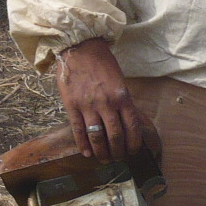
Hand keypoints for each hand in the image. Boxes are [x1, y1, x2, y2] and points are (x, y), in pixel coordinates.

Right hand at [55, 38, 158, 161]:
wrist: (80, 47)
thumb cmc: (102, 62)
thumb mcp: (119, 81)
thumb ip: (123, 101)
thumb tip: (128, 122)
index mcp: (122, 97)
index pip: (132, 128)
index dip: (133, 144)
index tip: (132, 152)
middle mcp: (107, 103)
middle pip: (115, 136)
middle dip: (118, 152)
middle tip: (117, 158)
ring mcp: (88, 105)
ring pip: (97, 137)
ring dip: (101, 152)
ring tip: (103, 158)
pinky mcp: (72, 105)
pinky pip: (78, 130)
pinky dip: (83, 144)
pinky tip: (86, 153)